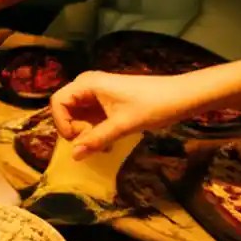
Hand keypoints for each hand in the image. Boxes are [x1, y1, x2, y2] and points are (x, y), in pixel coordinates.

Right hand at [50, 71, 196, 158]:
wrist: (183, 96)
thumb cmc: (154, 105)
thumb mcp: (123, 125)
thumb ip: (96, 139)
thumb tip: (73, 156)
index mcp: (88, 84)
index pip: (58, 102)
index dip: (62, 123)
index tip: (78, 138)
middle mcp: (88, 85)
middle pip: (65, 108)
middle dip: (73, 128)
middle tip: (91, 142)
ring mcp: (98, 93)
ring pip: (77, 114)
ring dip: (85, 131)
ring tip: (102, 144)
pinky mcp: (107, 101)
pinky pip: (90, 116)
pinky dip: (95, 130)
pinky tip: (109, 140)